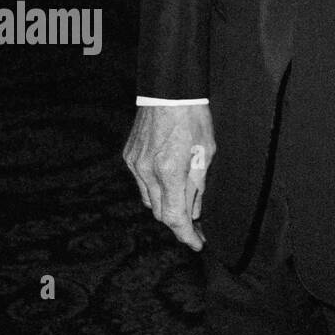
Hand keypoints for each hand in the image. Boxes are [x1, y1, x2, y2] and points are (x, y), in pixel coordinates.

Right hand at [122, 104, 214, 251]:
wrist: (168, 91)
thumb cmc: (194, 118)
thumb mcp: (206, 151)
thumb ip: (198, 184)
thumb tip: (194, 210)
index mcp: (170, 173)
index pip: (175, 217)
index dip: (186, 235)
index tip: (197, 243)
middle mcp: (147, 173)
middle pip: (160, 212)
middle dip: (178, 222)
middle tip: (195, 225)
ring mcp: (134, 165)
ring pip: (149, 199)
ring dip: (166, 204)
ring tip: (184, 202)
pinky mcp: (128, 157)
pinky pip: (141, 182)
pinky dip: (155, 187)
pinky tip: (168, 181)